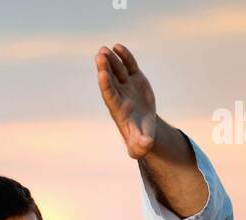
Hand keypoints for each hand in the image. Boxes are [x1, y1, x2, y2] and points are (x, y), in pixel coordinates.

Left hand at [94, 43, 156, 159]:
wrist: (145, 130)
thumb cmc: (140, 140)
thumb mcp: (140, 146)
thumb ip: (140, 145)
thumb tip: (145, 145)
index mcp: (118, 110)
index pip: (110, 96)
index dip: (106, 85)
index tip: (101, 74)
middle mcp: (120, 96)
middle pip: (110, 80)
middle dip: (105, 68)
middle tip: (100, 55)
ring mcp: (126, 86)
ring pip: (117, 70)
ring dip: (111, 60)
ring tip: (104, 49)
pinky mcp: (135, 79)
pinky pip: (128, 65)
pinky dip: (124, 57)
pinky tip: (118, 47)